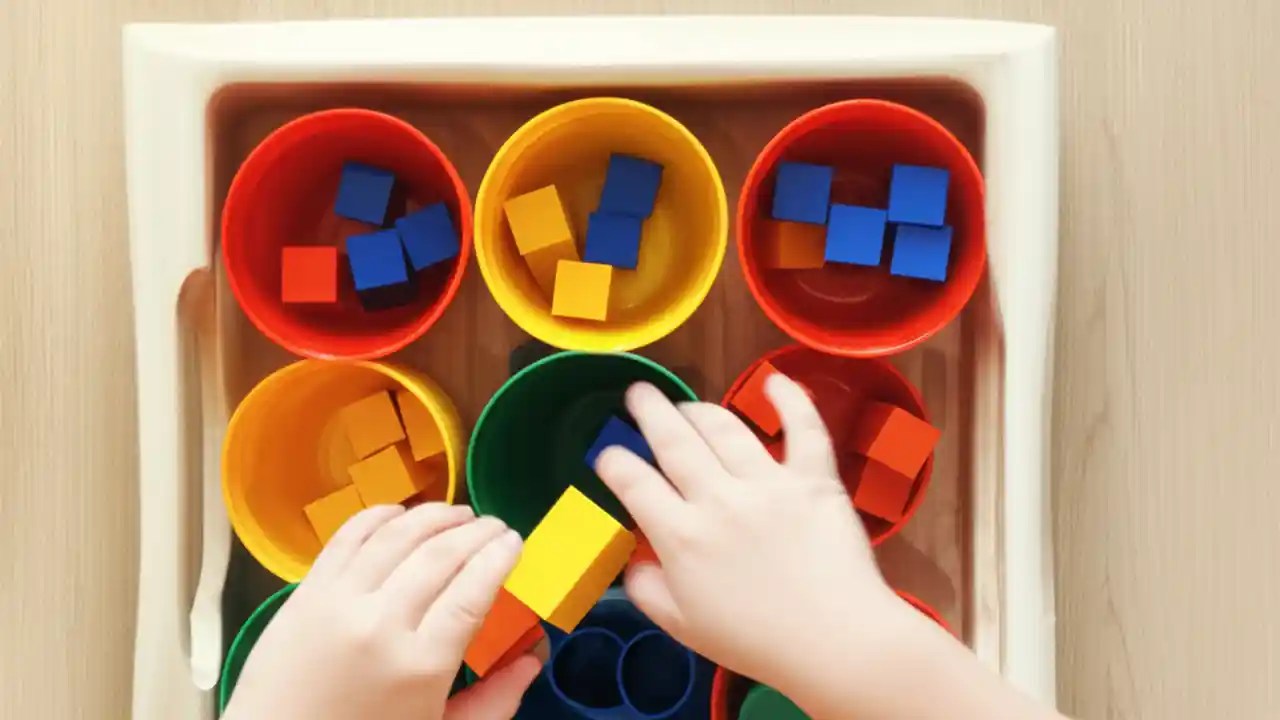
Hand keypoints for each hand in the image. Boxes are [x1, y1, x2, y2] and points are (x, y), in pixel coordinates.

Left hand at [222, 503, 540, 719]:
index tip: (514, 542)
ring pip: (396, 535)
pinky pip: (347, 536)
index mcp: (421, 665)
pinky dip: (379, 516)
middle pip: (440, 555)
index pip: (472, 590)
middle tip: (494, 525)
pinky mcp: (306, 592)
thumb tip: (534, 658)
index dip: (499, 557)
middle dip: (476, 531)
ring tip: (457, 514)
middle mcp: (381, 624)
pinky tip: (400, 515)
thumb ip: (494, 701)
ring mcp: (338, 601)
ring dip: (433, 515)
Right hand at [598, 375, 1069, 719]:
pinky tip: (774, 381)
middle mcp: (719, 499)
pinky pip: (803, 428)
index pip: (634, 483)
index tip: (607, 453)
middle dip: (649, 411)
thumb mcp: (682, 627)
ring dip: (699, 409)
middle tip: (638, 393)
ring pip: (725, 428)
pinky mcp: (814, 479)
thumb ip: (647, 589)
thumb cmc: (757, 642)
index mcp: (682, 536)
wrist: (835, 644)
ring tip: (687, 404)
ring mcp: (769, 483)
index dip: (613, 461)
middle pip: (674, 440)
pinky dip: (791, 399)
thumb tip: (632, 561)